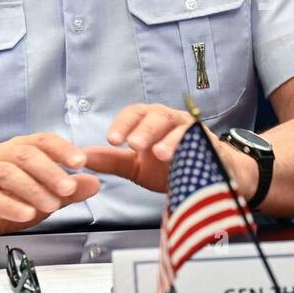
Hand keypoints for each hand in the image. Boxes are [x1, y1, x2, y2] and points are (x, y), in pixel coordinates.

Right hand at [0, 134, 100, 250]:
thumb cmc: (6, 203)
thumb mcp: (43, 197)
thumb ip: (68, 191)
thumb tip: (96, 183)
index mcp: (18, 149)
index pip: (42, 140)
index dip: (62, 148)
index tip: (81, 161)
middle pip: (25, 155)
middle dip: (50, 171)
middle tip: (69, 188)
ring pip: (7, 174)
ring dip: (33, 189)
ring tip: (52, 205)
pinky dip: (10, 205)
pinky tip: (27, 215)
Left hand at [82, 103, 253, 195]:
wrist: (208, 179)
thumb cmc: (171, 167)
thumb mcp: (137, 166)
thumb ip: (112, 160)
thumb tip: (81, 157)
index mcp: (152, 121)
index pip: (135, 113)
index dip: (123, 123)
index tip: (112, 139)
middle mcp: (173, 120)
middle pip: (158, 115)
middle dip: (145, 129)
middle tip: (132, 145)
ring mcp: (195, 131)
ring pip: (182, 127)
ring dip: (169, 139)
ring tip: (158, 153)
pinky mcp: (212, 146)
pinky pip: (204, 144)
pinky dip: (194, 150)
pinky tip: (185, 159)